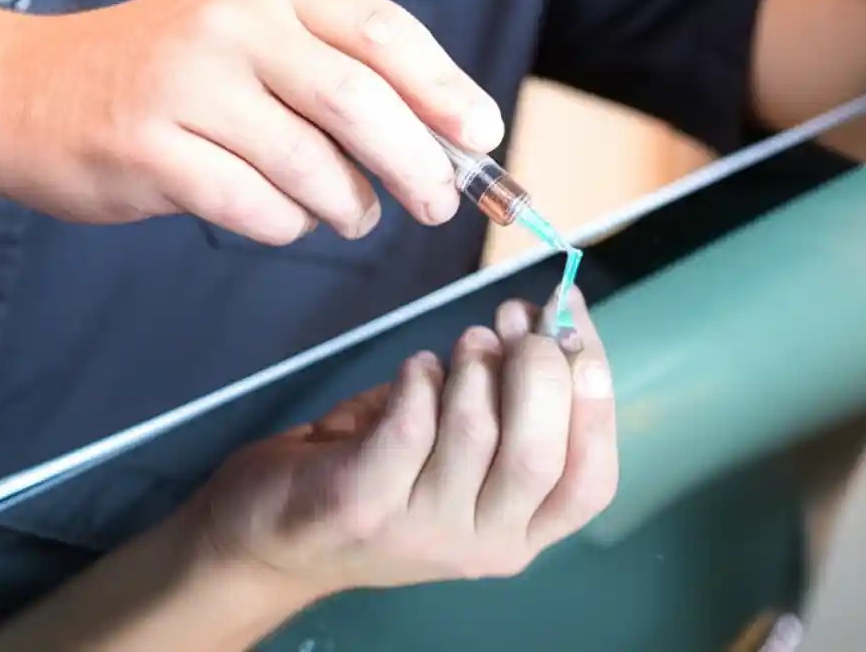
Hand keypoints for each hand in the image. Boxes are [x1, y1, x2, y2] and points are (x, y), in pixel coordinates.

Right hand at [0, 0, 502, 243]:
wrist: (26, 90)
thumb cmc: (163, 75)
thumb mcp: (252, 45)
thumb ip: (337, 80)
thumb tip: (443, 142)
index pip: (381, 33)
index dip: (445, 89)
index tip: (483, 138)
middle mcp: (230, 26)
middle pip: (357, 102)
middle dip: (416, 162)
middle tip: (440, 202)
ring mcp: (185, 87)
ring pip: (309, 165)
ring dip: (350, 204)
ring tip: (353, 212)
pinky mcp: (150, 150)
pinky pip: (254, 207)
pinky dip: (286, 224)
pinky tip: (282, 216)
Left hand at [189, 289, 616, 595]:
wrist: (269, 535)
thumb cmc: (382, 477)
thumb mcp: (463, 460)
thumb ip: (511, 408)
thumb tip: (554, 320)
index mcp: (520, 535)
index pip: (589, 481)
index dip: (596, 398)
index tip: (575, 325)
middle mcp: (481, 546)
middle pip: (540, 454)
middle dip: (537, 369)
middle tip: (516, 320)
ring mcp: (421, 531)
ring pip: (476, 430)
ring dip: (474, 365)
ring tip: (463, 343)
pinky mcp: (363, 504)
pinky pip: (411, 422)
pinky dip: (420, 377)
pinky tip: (415, 368)